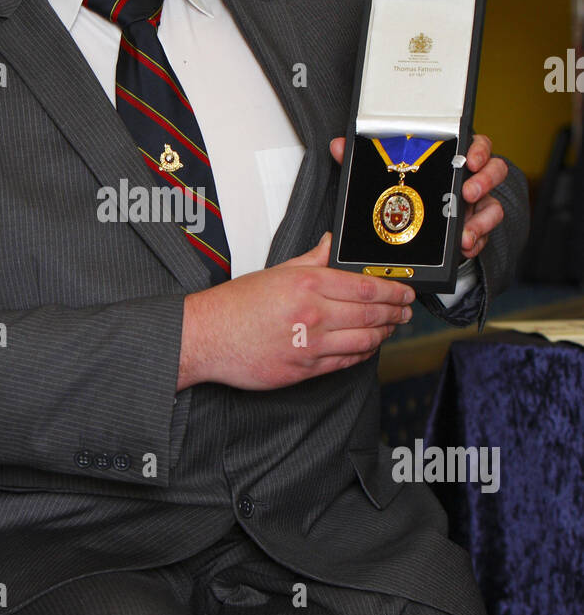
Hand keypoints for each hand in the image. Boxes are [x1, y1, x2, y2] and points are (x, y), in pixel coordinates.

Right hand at [177, 231, 414, 391]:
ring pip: (364, 341)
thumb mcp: (276, 271)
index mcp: (307, 284)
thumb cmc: (237, 304)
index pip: (365, 288)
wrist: (207, 337)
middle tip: (407, 311)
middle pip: (372, 315)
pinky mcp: (304, 370)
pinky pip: (345, 362)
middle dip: (397, 313)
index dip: (394, 291)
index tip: (406, 291)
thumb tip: (332, 244)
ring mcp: (310, 345)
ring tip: (392, 327)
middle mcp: (313, 314)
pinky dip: (363, 353)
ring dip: (384, 334)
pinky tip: (368, 346)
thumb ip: (312, 259)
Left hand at [329, 134, 506, 261]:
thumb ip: (364, 161)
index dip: (478, 149)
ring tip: (466, 233)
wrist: (412, 231)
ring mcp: (474, 207)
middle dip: (485, 180)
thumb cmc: (406, 193)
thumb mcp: (384, 177)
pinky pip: (484, 235)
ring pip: (493, 207)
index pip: (475, 145)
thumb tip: (338, 145)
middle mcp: (469, 180)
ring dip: (483, 220)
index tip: (470, 158)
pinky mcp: (473, 230)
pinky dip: (476, 241)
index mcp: (452, 161)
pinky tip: (464, 247)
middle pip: (494, 171)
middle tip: (468, 192)